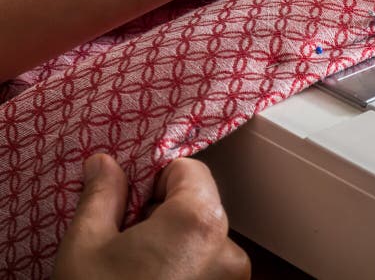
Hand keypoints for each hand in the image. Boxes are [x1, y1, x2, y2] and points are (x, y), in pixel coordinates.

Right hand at [53, 155, 248, 279]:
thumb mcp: (87, 245)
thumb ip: (102, 194)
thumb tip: (105, 164)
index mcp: (199, 222)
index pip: (189, 169)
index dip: (155, 178)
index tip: (130, 199)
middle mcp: (228, 249)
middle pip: (199, 204)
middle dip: (162, 213)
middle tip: (126, 239)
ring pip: (203, 239)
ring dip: (174, 244)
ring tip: (137, 269)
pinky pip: (208, 268)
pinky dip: (185, 269)